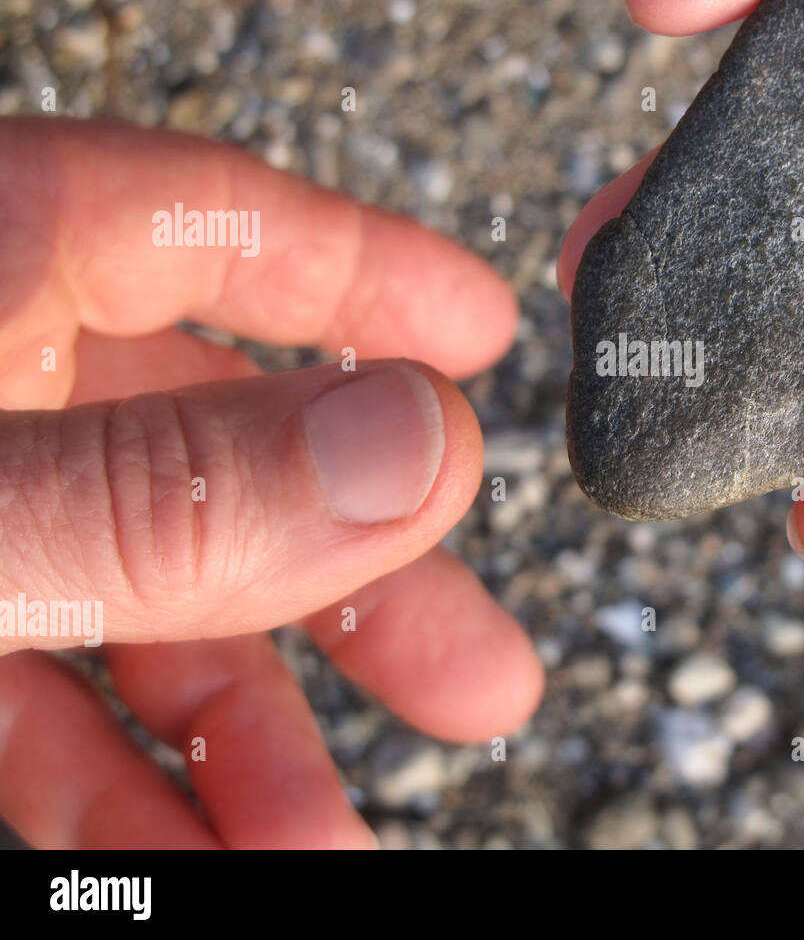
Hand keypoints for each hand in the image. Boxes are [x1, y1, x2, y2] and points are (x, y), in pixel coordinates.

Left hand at [0, 118, 541, 848]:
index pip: (215, 224)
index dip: (369, 277)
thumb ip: (166, 485)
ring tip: (330, 842)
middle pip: (220, 452)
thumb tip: (420, 447)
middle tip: (479, 671)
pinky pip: (36, 695)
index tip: (487, 334)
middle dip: (360, 584)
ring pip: (139, 601)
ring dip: (246, 736)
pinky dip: (123, 786)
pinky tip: (206, 851)